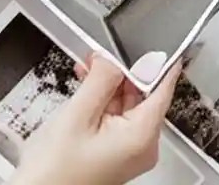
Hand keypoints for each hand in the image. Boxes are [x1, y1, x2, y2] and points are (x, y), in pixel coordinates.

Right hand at [11, 52, 181, 184]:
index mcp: (141, 136)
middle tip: (100, 56)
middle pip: (142, 96)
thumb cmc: (56, 173)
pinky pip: (115, 119)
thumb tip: (112, 59)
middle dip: (121, 73)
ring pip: (126, 106)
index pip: (162, 90)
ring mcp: (128, 151)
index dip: (160, 64)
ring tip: (87, 69)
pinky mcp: (115, 153)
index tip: (162, 46)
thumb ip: (100, 81)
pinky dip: (102, 102)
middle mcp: (141, 146)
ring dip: (108, 86)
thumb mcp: (77, 115)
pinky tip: (86, 89)